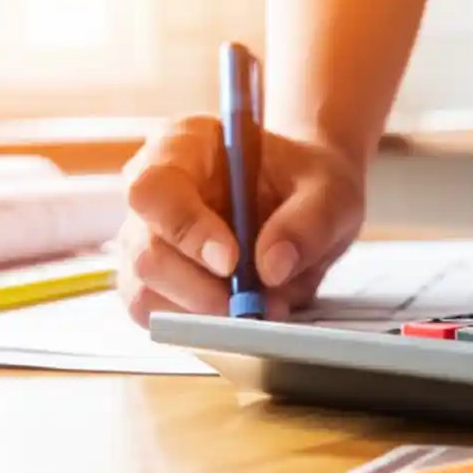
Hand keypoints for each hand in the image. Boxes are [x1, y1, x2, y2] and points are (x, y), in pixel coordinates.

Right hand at [116, 115, 365, 326]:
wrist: (303, 199)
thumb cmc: (306, 182)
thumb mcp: (329, 189)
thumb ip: (309, 220)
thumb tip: (272, 268)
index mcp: (182, 146)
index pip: (155, 189)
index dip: (186, 229)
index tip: (230, 261)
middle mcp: (153, 193)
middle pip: (145, 252)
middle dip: (198, 290)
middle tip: (250, 305)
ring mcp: (147, 239)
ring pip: (143, 292)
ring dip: (202, 313)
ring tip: (259, 307)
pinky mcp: (155, 281)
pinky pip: (157, 315)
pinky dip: (201, 326)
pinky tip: (241, 312)